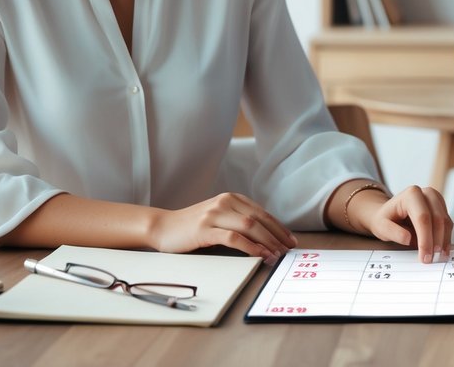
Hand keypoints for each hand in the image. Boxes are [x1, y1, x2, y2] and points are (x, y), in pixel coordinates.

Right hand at [151, 192, 296, 262]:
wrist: (163, 227)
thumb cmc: (193, 227)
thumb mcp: (219, 217)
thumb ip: (238, 220)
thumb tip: (266, 237)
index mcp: (231, 198)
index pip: (262, 213)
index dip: (279, 227)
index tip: (290, 240)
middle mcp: (225, 202)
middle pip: (259, 219)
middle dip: (277, 236)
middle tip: (288, 250)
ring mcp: (214, 214)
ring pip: (250, 226)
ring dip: (267, 242)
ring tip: (276, 255)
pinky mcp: (205, 228)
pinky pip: (233, 237)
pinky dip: (250, 247)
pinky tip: (259, 255)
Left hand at [357, 186, 452, 263]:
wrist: (390, 213)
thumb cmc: (386, 219)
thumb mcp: (381, 226)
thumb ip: (393, 232)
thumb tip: (407, 238)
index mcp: (411, 195)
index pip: (422, 218)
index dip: (426, 239)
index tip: (425, 256)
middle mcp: (426, 193)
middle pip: (437, 219)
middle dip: (436, 242)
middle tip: (432, 259)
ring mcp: (436, 199)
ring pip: (445, 221)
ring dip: (444, 241)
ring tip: (438, 257)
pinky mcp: (442, 207)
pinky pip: (448, 223)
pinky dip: (446, 238)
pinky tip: (442, 250)